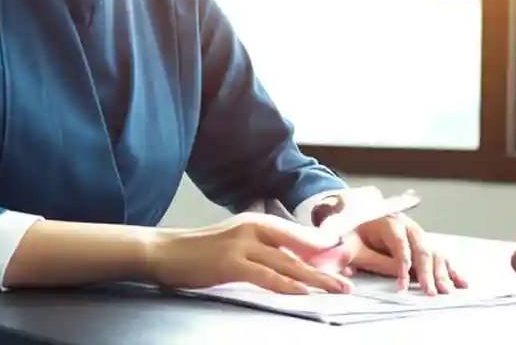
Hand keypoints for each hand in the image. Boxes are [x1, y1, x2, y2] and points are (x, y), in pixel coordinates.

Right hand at [145, 213, 353, 294]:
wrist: (164, 250)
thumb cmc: (200, 251)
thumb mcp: (236, 242)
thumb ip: (262, 250)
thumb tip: (290, 263)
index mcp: (257, 222)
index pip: (300, 236)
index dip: (324, 252)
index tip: (345, 265)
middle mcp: (254, 228)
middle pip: (300, 250)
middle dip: (327, 267)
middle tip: (350, 281)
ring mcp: (242, 245)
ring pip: (288, 263)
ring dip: (316, 278)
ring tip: (337, 289)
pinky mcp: (231, 263)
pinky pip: (266, 275)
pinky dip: (287, 285)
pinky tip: (303, 292)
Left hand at [343, 214, 467, 294]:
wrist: (359, 218)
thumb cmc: (355, 234)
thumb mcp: (353, 244)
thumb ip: (370, 258)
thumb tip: (390, 274)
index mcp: (390, 222)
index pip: (400, 244)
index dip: (402, 265)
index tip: (402, 285)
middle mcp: (409, 227)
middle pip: (422, 249)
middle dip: (427, 272)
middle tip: (430, 291)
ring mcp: (419, 235)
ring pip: (435, 253)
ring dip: (442, 273)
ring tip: (447, 291)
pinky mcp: (424, 245)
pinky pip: (441, 257)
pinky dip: (452, 270)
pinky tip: (462, 283)